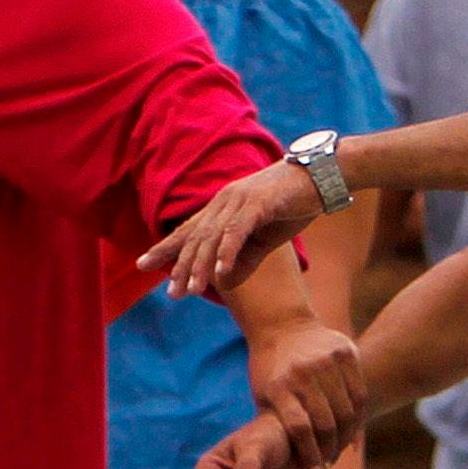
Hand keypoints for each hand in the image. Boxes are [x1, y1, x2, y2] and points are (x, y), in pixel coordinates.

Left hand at [143, 159, 327, 302]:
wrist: (324, 175)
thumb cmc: (294, 204)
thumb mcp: (266, 238)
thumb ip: (244, 258)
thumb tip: (225, 282)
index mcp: (223, 207)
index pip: (189, 231)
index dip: (166, 248)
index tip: (142, 265)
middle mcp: (224, 202)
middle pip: (195, 238)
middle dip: (180, 266)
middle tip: (171, 293)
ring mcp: (239, 200)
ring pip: (212, 237)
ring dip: (201, 265)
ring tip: (191, 290)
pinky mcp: (258, 203)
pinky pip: (237, 231)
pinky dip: (227, 252)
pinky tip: (221, 273)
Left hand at [244, 312, 366, 468]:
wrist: (281, 326)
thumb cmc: (269, 371)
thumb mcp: (263, 396)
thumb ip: (278, 425)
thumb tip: (288, 466)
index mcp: (278, 385)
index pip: (299, 429)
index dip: (310, 457)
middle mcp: (303, 372)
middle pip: (327, 422)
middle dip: (330, 452)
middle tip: (328, 466)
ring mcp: (326, 360)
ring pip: (348, 410)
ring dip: (346, 439)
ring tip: (339, 453)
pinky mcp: (346, 352)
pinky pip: (360, 393)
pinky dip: (359, 418)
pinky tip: (353, 435)